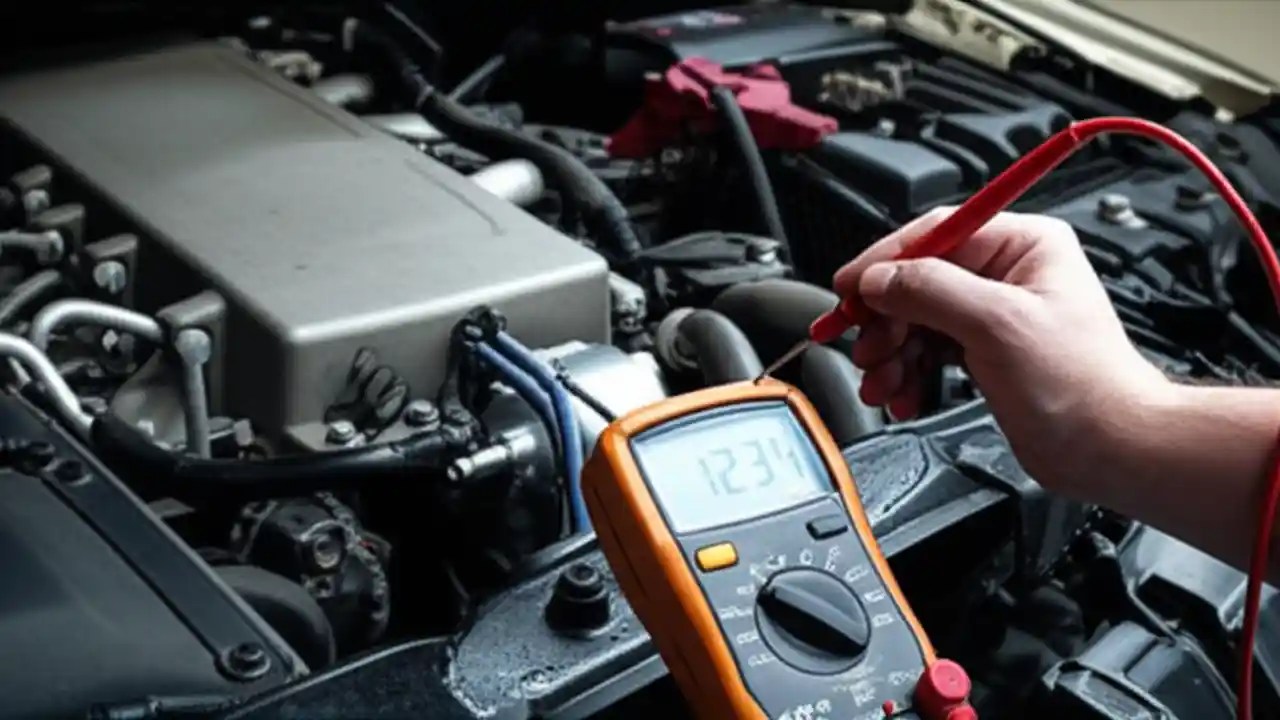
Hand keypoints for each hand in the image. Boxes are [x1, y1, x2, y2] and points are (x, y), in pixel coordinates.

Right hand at [833, 208, 1171, 488]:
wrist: (1110, 450)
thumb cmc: (1082, 386)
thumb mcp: (997, 324)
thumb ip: (930, 290)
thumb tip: (878, 278)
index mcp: (1023, 245)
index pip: (934, 234)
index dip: (884, 262)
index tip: (848, 288)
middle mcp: (1007, 274)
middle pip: (917, 282)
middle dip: (884, 321)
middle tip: (865, 349)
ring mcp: (994, 316)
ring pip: (916, 321)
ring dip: (891, 354)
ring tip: (881, 382)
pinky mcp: (985, 354)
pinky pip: (928, 353)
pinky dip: (908, 375)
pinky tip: (902, 395)